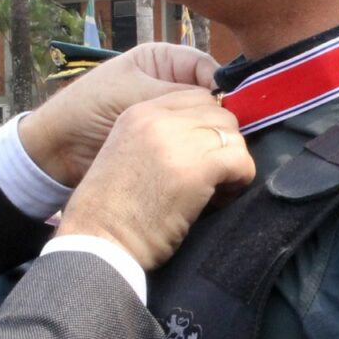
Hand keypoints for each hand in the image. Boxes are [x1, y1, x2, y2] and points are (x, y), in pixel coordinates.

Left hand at [19, 43, 217, 185]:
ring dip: (211, 137)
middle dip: (220, 115)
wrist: (57, 149)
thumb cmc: (88, 107)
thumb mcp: (132, 93)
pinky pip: (190, 146)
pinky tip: (207, 162)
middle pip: (210, 97)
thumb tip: (220, 102)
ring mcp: (168, 116)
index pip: (206, 67)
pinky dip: (199, 153)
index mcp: (163, 61)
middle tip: (230, 135)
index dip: (221, 87)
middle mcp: (170, 85)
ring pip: (203, 123)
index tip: (229, 109)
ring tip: (220, 150)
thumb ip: (174, 94)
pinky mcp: (165, 144)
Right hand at [57, 90, 254, 270]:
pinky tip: (221, 198)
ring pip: (232, 136)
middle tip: (215, 174)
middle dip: (223, 143)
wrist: (98, 241)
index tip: (206, 151)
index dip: (209, 124)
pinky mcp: (197, 169)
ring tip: (217, 190)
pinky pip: (240, 161)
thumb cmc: (109, 212)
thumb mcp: (126, 155)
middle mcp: (159, 119)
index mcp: (139, 113)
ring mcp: (179, 142)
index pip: (196, 97)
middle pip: (218, 113)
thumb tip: (205, 139)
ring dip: (232, 162)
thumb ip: (159, 138)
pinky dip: (239, 179)